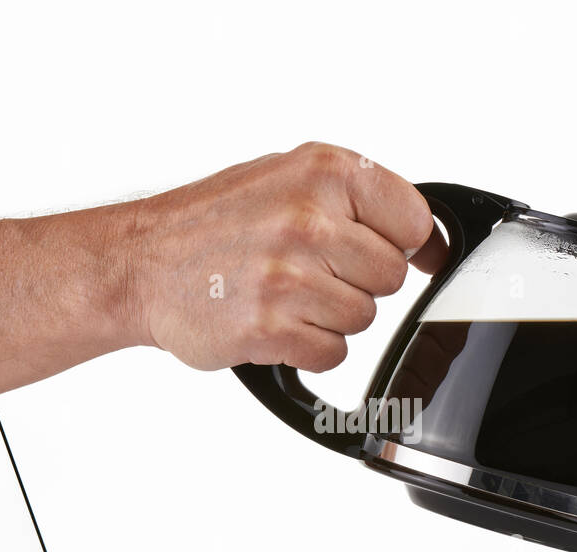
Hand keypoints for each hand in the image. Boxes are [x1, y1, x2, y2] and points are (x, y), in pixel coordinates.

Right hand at [124, 142, 439, 371]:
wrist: (142, 263)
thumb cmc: (216, 222)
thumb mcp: (290, 179)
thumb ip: (362, 202)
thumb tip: (435, 244)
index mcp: (322, 172)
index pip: (414, 220)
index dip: (399, 242)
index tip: (375, 247)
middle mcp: (307, 219)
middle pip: (391, 277)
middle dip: (357, 281)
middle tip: (309, 270)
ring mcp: (288, 276)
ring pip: (363, 318)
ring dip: (329, 316)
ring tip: (285, 294)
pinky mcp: (270, 328)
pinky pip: (332, 353)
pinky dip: (307, 347)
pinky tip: (274, 320)